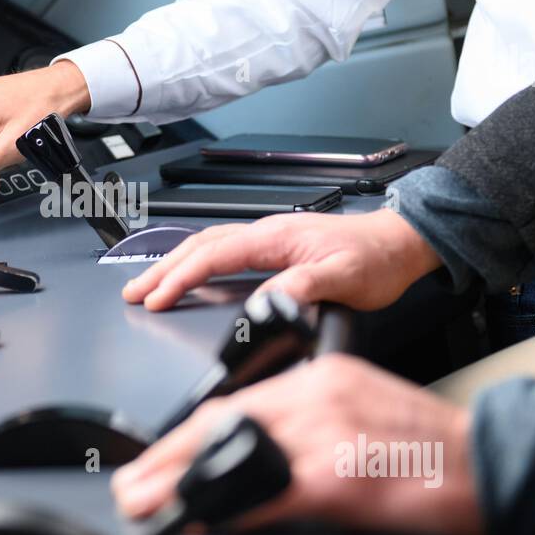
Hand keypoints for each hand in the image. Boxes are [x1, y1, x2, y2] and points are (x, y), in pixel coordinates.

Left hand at [111, 355, 483, 534]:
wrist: (499, 461)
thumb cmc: (438, 447)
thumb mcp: (364, 412)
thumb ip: (312, 424)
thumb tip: (260, 458)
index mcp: (325, 376)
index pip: (237, 400)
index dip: (188, 432)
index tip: (158, 453)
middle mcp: (319, 395)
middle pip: (222, 422)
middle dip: (167, 456)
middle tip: (133, 482)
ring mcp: (327, 434)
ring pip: (232, 452)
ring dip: (181, 482)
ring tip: (148, 502)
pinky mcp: (339, 476)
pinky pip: (266, 492)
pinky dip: (226, 508)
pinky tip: (201, 519)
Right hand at [122, 209, 440, 310]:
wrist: (401, 242)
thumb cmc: (376, 257)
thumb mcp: (345, 278)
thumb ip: (303, 287)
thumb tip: (263, 301)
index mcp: (276, 237)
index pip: (214, 256)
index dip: (180, 277)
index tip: (156, 298)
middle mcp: (267, 232)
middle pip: (199, 246)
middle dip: (161, 269)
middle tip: (133, 292)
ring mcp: (269, 238)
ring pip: (207, 246)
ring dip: (174, 265)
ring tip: (148, 285)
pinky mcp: (275, 248)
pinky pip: (222, 252)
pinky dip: (196, 263)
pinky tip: (189, 276)